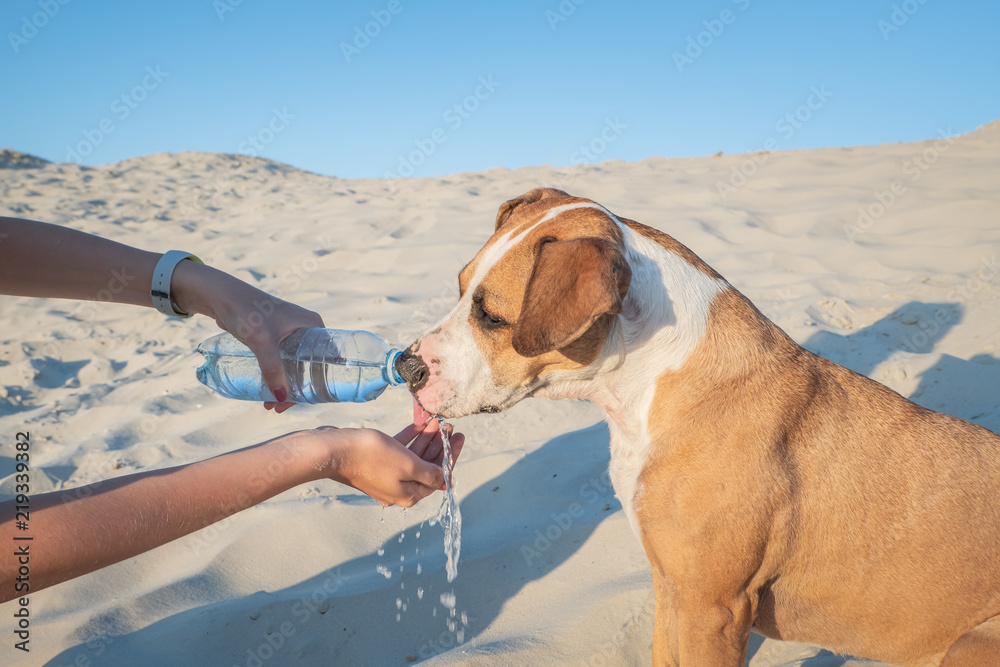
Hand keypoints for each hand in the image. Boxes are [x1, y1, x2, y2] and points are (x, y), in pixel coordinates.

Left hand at [171, 260, 322, 411]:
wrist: (219, 294)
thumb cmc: (244, 310)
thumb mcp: (262, 341)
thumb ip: (272, 369)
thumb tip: (281, 398)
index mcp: (314, 325)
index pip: (328, 359)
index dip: (321, 382)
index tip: (308, 402)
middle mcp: (306, 328)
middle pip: (309, 367)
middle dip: (297, 390)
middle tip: (279, 408)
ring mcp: (290, 333)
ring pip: (294, 366)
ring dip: (284, 386)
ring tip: (269, 404)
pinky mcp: (275, 336)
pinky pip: (281, 362)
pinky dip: (275, 377)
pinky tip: (266, 389)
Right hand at [315, 420, 464, 506]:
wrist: (335, 451)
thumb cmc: (372, 457)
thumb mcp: (408, 465)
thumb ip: (430, 473)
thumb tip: (446, 482)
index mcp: (409, 494)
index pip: (438, 476)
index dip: (451, 455)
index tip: (459, 437)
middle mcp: (399, 489)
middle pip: (427, 466)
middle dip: (440, 445)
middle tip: (450, 426)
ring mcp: (386, 476)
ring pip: (413, 456)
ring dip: (427, 438)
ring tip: (437, 421)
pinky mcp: (376, 463)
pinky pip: (399, 451)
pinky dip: (410, 438)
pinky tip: (420, 423)